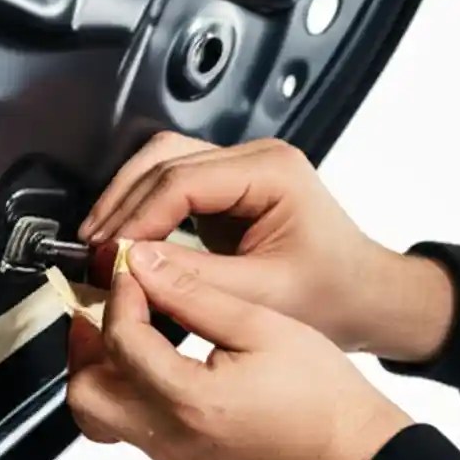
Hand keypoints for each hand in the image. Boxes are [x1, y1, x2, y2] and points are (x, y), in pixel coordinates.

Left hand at [66, 241, 413, 459]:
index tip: (136, 270)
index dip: (121, 293)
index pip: (120, 339)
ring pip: (102, 418)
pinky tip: (161, 365)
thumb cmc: (325, 400)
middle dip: (87, 343)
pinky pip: (135, 432)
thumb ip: (195, 293)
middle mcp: (171, 440)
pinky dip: (132, 395)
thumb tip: (146, 265)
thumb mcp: (263, 326)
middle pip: (85, 393)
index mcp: (188, 401)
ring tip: (129, 335)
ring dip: (104, 372)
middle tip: (108, 307)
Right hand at [79, 131, 454, 362]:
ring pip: (161, 164)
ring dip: (126, 200)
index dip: (137, 217)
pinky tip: (126, 240)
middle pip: (163, 159)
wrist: (366, 301)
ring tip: (100, 243)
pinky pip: (172, 185)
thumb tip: (132, 263)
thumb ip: (194, 278)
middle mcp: (254, 159)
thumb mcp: (262, 295)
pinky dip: (143, 208)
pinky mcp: (228, 191)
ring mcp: (240, 171)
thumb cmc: (333, 295)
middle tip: (93, 248)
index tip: (111, 255)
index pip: (181, 180)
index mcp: (271, 171)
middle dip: (122, 203)